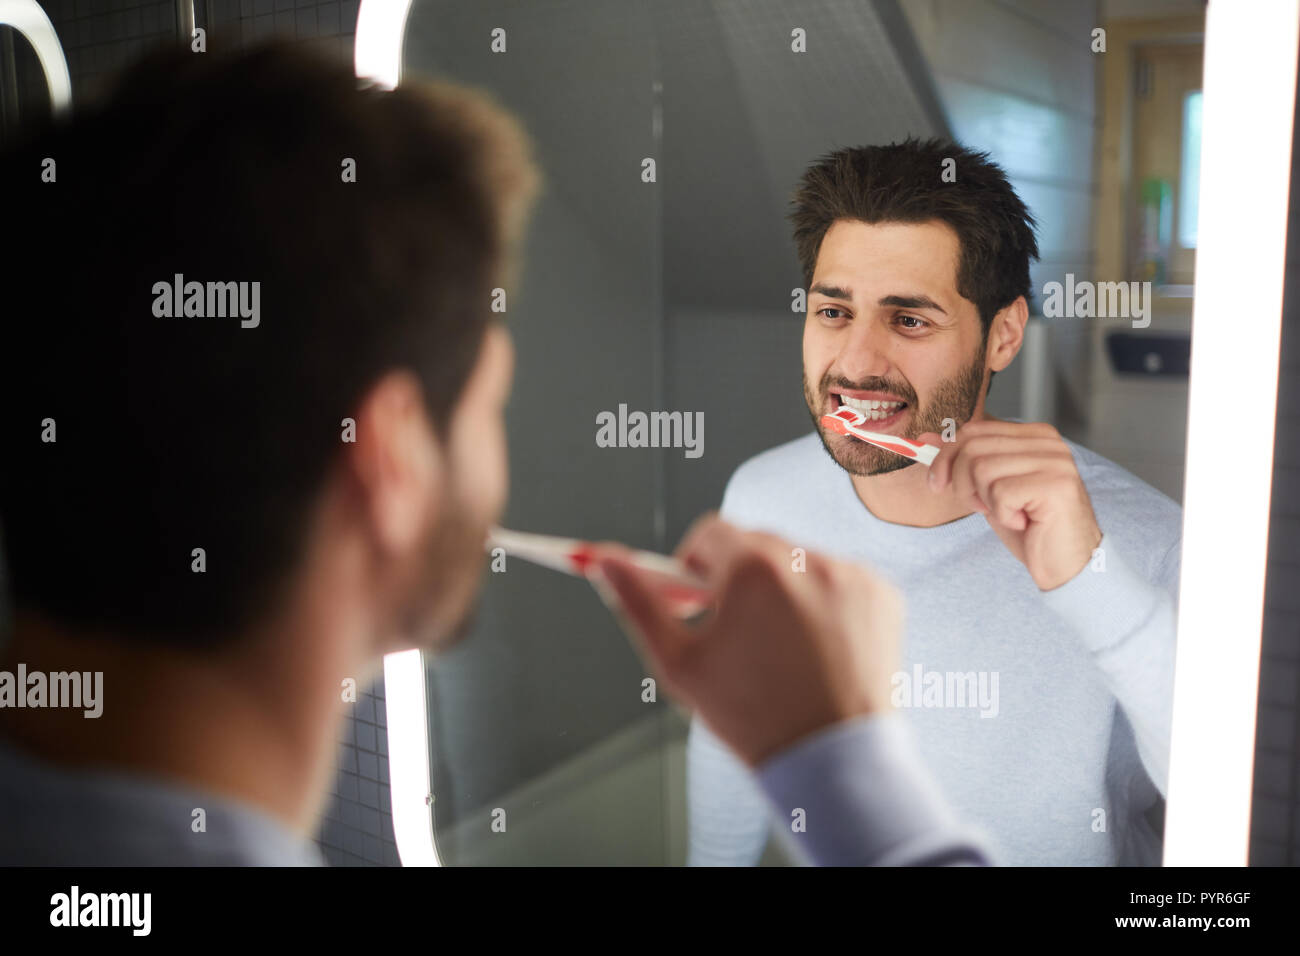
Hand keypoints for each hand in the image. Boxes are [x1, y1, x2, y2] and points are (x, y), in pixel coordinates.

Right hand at [588, 515, 901, 766]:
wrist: (833, 761)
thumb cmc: (751, 717)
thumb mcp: (679, 663)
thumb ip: (639, 602)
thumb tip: (604, 559)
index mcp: (753, 568)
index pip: (710, 531)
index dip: (692, 563)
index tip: (692, 598)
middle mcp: (807, 558)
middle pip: (755, 544)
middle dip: (736, 577)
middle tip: (732, 629)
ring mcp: (851, 574)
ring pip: (798, 562)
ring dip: (781, 588)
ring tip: (779, 648)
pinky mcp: (883, 594)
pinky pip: (839, 579)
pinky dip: (823, 603)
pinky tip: (816, 648)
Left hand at [917, 420, 1102, 590]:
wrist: (1065, 564)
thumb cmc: (1029, 527)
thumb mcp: (987, 490)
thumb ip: (961, 462)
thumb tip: (925, 439)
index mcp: (1033, 435)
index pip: (973, 430)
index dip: (946, 457)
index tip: (937, 482)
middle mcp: (1048, 442)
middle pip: (972, 447)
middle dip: (961, 483)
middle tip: (981, 506)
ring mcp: (1055, 461)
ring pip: (982, 469)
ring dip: (984, 500)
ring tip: (1009, 513)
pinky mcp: (1056, 485)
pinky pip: (1001, 493)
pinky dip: (1003, 514)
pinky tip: (1024, 522)